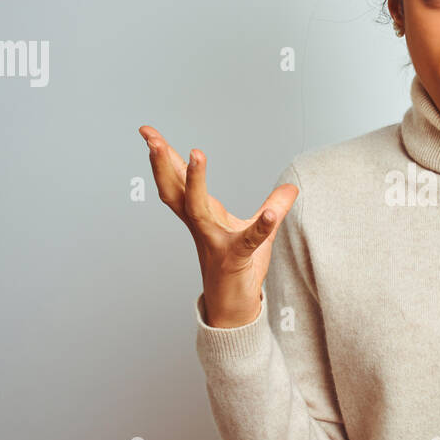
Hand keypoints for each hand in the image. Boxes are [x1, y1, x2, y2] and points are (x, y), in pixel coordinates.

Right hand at [139, 125, 297, 328]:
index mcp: (203, 215)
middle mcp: (202, 226)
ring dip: (195, 181)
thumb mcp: (259, 231)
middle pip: (175, 191)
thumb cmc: (239, 268)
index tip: (147, 132)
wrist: (234, 308)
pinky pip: (249, 240)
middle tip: (152, 139)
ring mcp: (215, 242)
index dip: (164, 156)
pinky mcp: (235, 258)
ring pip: (198, 209)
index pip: (178, 181)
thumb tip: (292, 187)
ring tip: (196, 153)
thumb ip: (272, 207)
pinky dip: (262, 227)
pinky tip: (272, 215)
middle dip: (163, 163)